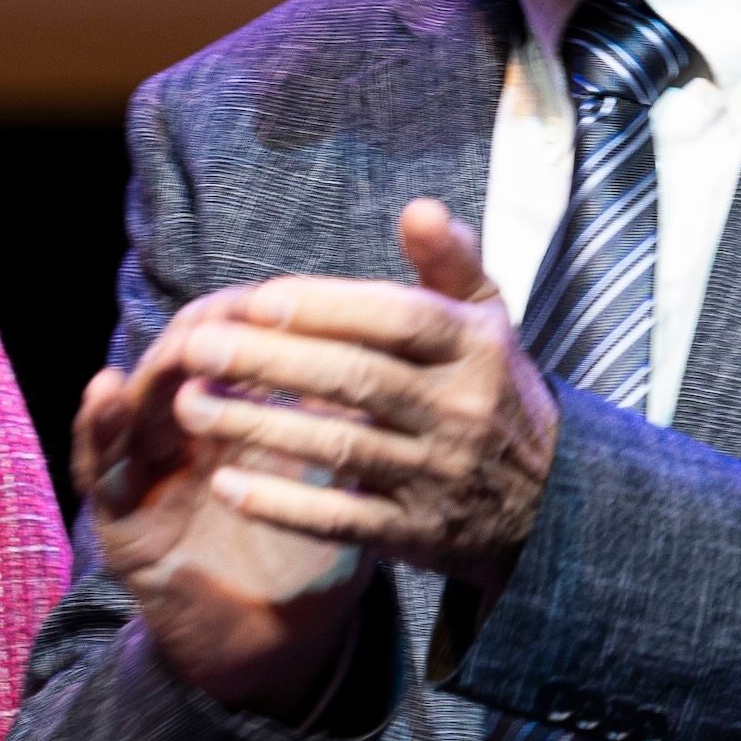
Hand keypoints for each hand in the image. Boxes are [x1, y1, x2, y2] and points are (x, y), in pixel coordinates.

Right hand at [78, 298, 370, 712]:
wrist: (282, 652)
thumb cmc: (313, 563)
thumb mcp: (342, 485)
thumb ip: (355, 427)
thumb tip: (394, 356)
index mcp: (238, 421)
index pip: (237, 348)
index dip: (256, 320)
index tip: (288, 301)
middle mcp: (186, 439)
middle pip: (182, 364)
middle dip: (207, 334)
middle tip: (236, 315)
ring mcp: (148, 477)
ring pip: (134, 403)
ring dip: (151, 369)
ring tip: (179, 344)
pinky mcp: (120, 522)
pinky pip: (95, 469)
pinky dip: (94, 426)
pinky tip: (105, 390)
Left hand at [164, 200, 561, 596]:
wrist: (551, 504)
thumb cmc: (492, 390)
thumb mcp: (487, 321)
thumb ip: (450, 263)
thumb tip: (419, 208)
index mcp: (475, 348)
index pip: (398, 318)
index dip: (326, 306)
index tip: (255, 298)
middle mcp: (460, 410)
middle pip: (356, 378)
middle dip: (270, 360)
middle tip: (197, 346)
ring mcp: (438, 475)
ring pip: (339, 445)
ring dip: (258, 424)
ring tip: (190, 403)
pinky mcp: (415, 533)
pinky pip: (341, 518)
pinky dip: (282, 504)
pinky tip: (226, 482)